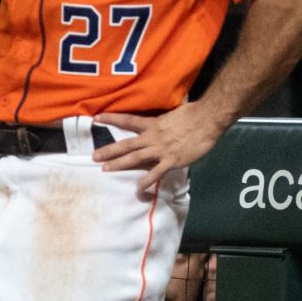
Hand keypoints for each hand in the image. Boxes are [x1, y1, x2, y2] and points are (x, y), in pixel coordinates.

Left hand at [92, 102, 226, 197]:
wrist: (208, 120)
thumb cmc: (193, 114)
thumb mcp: (173, 112)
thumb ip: (164, 117)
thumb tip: (162, 113)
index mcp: (153, 124)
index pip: (128, 120)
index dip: (111, 118)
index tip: (96, 118)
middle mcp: (152, 137)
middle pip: (126, 144)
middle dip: (109, 150)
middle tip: (93, 156)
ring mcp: (161, 149)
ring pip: (135, 158)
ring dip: (119, 164)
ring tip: (105, 169)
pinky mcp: (171, 160)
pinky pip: (156, 172)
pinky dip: (147, 181)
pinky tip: (138, 188)